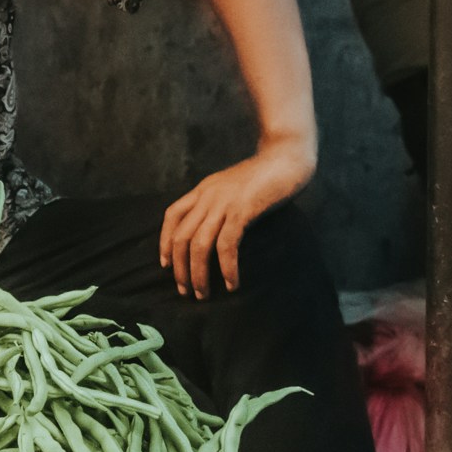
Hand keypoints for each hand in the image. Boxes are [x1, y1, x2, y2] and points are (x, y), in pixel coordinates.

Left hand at [159, 135, 316, 299]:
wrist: (287, 156)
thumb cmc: (266, 175)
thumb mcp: (233, 187)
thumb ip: (220, 203)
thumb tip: (215, 230)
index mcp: (204, 189)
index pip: (172, 215)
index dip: (164, 241)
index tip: (166, 265)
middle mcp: (208, 195)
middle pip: (182, 236)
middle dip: (180, 268)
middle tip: (185, 291)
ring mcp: (224, 202)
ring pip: (200, 244)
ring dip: (199, 274)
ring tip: (203, 294)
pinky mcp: (243, 209)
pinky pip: (227, 244)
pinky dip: (227, 267)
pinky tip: (232, 283)